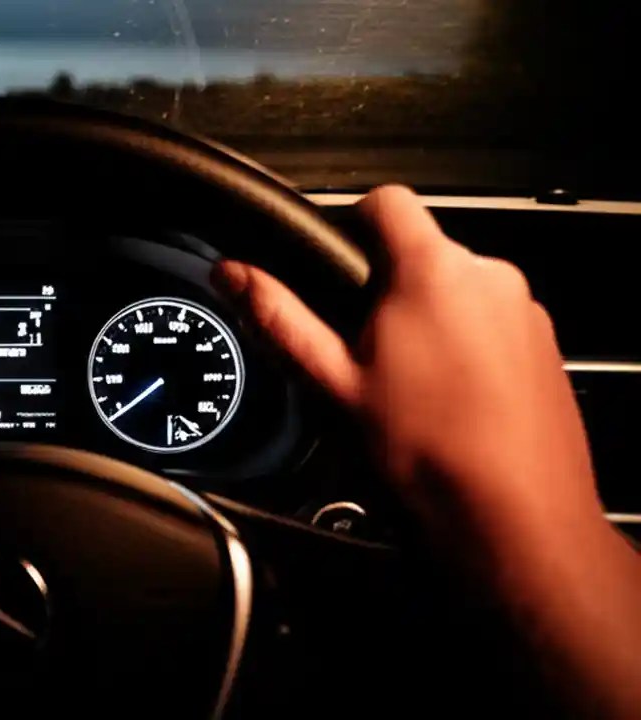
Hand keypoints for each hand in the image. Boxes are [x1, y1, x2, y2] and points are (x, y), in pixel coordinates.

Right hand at [213, 185, 600, 555]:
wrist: (514, 517)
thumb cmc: (429, 455)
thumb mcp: (333, 383)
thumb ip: (280, 318)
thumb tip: (234, 276)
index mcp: (431, 272)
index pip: (386, 201)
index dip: (353, 223)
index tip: (340, 264)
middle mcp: (489, 277)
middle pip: (423, 251)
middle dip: (390, 289)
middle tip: (366, 353)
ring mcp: (525, 310)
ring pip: (459, 289)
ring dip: (430, 320)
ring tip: (410, 387)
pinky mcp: (544, 345)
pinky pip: (493, 322)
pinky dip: (467, 346)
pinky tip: (449, 400)